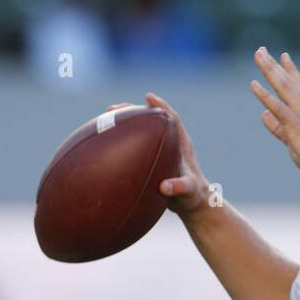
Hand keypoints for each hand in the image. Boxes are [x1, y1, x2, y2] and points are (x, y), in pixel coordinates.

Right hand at [105, 93, 212, 216]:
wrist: (192, 203)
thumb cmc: (193, 196)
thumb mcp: (189, 192)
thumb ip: (180, 187)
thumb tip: (164, 187)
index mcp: (181, 145)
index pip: (172, 119)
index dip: (161, 106)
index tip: (148, 97)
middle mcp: (170, 143)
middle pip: (152, 120)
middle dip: (134, 111)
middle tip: (114, 108)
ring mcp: (160, 149)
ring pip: (141, 131)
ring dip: (126, 123)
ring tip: (106, 118)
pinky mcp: (152, 158)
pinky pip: (135, 144)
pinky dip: (122, 141)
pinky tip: (105, 142)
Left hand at [250, 47, 299, 182]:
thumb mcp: (294, 139)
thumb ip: (277, 126)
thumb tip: (263, 115)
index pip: (299, 85)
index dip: (290, 69)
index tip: (283, 56)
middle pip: (287, 80)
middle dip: (273, 64)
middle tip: (261, 50)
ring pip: (283, 86)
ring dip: (269, 69)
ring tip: (258, 55)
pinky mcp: (295, 124)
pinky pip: (277, 107)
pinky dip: (265, 95)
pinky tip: (254, 84)